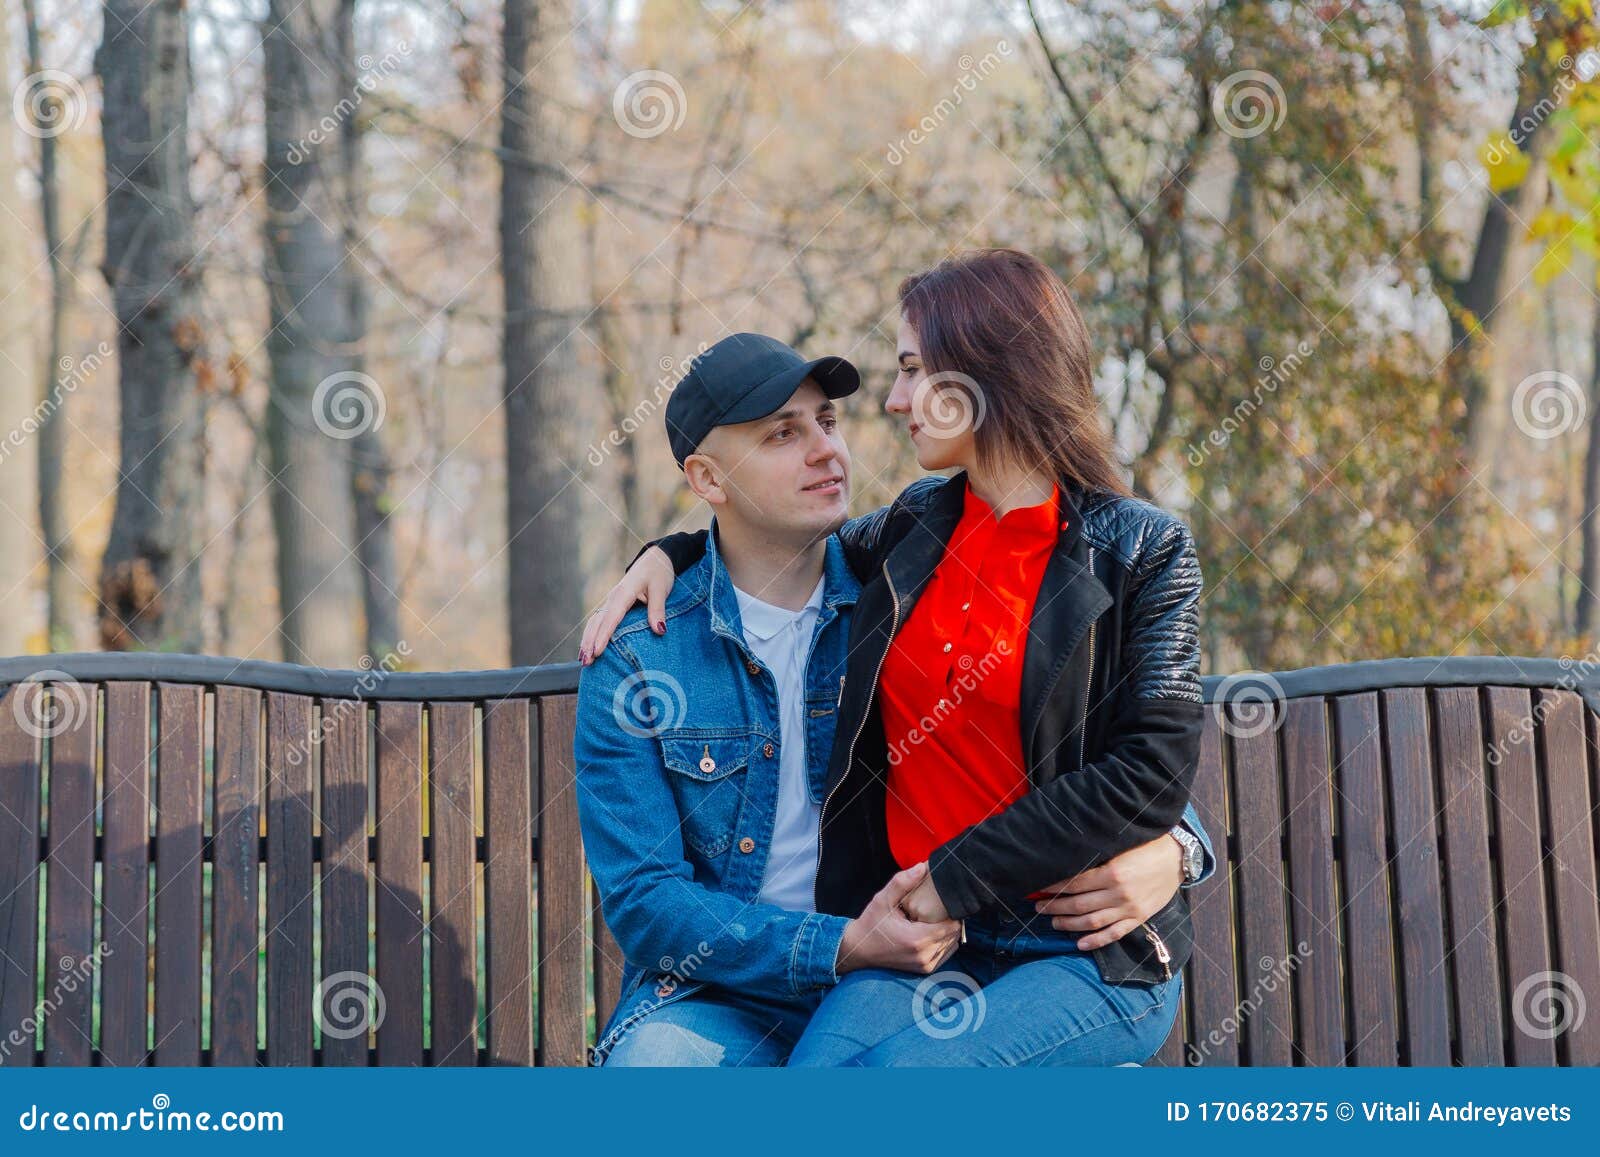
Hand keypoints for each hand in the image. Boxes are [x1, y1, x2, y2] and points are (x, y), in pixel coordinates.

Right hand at [579, 546, 675, 663]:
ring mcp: (611, 601)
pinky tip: (588, 648)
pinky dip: (591, 634)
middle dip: (589, 642)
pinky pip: (598, 621)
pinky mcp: (612, 605)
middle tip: (586, 662)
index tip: (597, 652)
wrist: (655, 559)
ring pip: (594, 622)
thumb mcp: (662, 589)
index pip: (611, 617)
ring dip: (587, 640)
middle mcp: (613, 597)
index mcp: (624, 592)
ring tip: (583, 660)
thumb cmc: (659, 573)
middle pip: (597, 622)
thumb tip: (659, 630)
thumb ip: (658, 609)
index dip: (603, 636)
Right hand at [836, 862, 961, 974]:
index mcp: (916, 939)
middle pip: (954, 935)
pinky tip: (931, 930)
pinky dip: (943, 942)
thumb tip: (922, 866)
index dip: (952, 911)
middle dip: (950, 920)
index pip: (952, 926)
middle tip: (940, 907)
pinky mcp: (924, 969)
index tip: (944, 901)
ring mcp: (925, 965)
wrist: (858, 949)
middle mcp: (924, 956)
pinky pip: (945, 954)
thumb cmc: (871, 924)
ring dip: (948, 931)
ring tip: (935, 918)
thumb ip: (902, 882)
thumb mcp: (882, 899)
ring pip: (952, 944)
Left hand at [1031, 832, 1183, 949]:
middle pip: (1078, 904)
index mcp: (1112, 872)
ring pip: (1092, 922)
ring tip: (1053, 922)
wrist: (1177, 857)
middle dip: (1055, 907)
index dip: (1053, 887)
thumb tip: (1068, 859)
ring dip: (1069, 924)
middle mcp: (1119, 893)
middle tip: (1039, 907)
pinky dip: (1096, 941)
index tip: (1038, 888)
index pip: (1074, 883)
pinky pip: (1114, 933)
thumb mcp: (1120, 845)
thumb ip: (1098, 856)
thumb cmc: (1146, 846)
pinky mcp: (1138, 918)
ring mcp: (1129, 908)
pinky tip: (1080, 944)